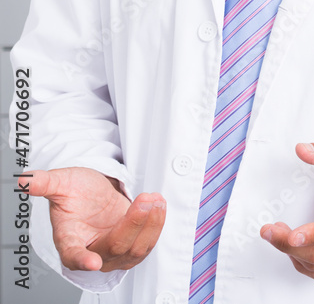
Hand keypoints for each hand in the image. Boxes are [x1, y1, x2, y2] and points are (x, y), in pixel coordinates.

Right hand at [25, 167, 164, 271]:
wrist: (96, 194)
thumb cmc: (77, 192)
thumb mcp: (62, 182)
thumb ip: (46, 182)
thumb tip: (26, 179)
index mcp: (69, 240)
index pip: (73, 255)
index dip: (81, 260)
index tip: (92, 262)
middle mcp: (91, 251)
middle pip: (115, 247)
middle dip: (133, 223)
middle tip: (146, 198)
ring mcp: (113, 252)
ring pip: (135, 249)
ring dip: (150, 224)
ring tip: (155, 199)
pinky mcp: (132, 248)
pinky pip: (147, 243)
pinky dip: (156, 225)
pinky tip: (159, 205)